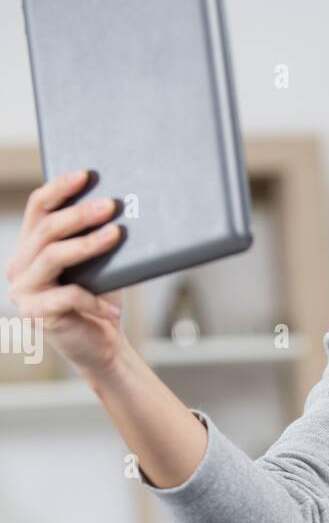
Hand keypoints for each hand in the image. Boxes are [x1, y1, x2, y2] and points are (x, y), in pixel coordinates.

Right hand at [4, 168, 125, 379]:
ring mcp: (23, 292)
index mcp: (29, 248)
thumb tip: (114, 205)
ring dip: (88, 244)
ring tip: (116, 234)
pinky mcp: (36, 315)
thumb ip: (93, 238)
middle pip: (46, 230)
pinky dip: (94, 300)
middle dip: (79, 214)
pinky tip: (114, 308)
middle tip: (110, 205)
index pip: (37, 208)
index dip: (59, 188)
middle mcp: (19, 267)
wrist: (103, 348)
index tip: (85, 174)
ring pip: (53, 256)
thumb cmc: (101, 301)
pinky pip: (67, 297)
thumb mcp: (97, 265)